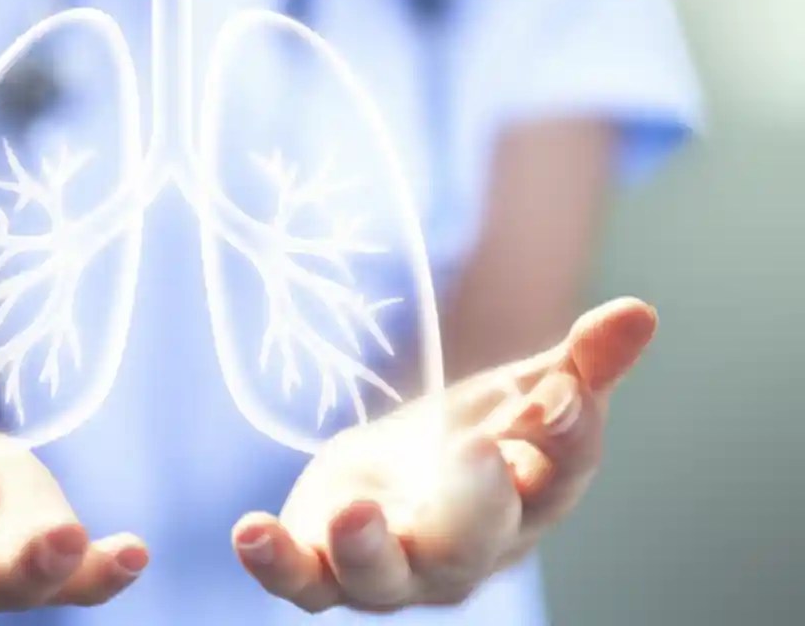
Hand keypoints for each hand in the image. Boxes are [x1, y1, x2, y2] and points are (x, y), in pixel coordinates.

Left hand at [231, 297, 656, 612]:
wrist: (406, 477)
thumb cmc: (476, 440)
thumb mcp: (525, 392)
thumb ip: (580, 362)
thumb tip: (638, 312)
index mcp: (527, 500)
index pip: (560, 474)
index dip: (566, 437)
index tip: (560, 395)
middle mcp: (463, 550)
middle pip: (475, 542)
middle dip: (478, 505)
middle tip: (478, 450)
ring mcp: (392, 566)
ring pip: (383, 577)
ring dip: (368, 550)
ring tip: (352, 511)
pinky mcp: (325, 564)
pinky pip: (302, 577)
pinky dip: (276, 561)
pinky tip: (251, 531)